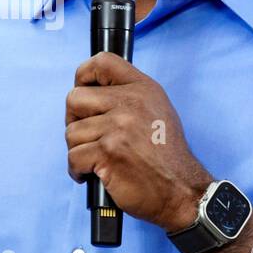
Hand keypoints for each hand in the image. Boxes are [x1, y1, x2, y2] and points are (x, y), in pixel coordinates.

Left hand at [65, 52, 212, 231]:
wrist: (181, 190)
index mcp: (143, 89)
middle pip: (74, 98)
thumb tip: (91, 91)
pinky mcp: (109, 152)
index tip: (84, 95)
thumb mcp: (157, 111)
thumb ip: (128, 96)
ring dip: (78, 150)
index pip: (102, 62)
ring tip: (96, 160)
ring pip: (71, 132)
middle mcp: (131, 103)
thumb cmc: (166, 156)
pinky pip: (73, 157)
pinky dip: (77, 170)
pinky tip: (92, 174)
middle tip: (88, 137)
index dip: (83, 75)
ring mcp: (119, 127)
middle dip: (74, 120)